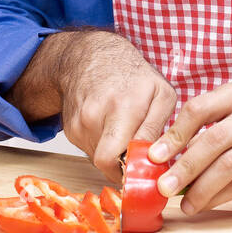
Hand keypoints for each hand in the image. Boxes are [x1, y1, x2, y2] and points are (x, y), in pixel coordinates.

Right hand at [56, 32, 177, 178]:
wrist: (90, 57)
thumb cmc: (131, 75)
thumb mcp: (161, 94)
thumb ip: (158, 128)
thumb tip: (153, 160)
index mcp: (124, 106)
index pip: (119, 158)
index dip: (132, 172)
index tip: (144, 175)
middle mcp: (96, 115)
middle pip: (104, 163)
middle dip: (121, 167)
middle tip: (135, 160)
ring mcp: (79, 123)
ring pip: (98, 158)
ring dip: (113, 154)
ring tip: (122, 132)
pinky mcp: (70, 129)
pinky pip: (89, 150)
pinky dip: (102, 146)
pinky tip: (108, 127)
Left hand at [147, 80, 231, 213]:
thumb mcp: (230, 123)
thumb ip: (200, 135)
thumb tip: (162, 161)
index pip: (199, 109)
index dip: (175, 134)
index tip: (155, 156)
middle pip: (214, 139)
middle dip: (185, 166)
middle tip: (164, 186)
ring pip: (230, 164)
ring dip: (202, 187)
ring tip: (184, 203)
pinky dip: (220, 197)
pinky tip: (204, 204)